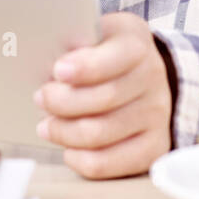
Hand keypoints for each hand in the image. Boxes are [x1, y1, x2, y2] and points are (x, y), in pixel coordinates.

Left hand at [32, 11, 172, 178]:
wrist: (141, 73)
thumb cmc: (104, 53)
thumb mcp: (93, 34)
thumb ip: (74, 42)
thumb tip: (41, 53)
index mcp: (136, 44)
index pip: (114, 58)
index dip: (85, 68)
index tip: (58, 71)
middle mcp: (153, 78)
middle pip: (104, 99)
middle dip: (62, 102)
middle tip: (40, 98)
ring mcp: (157, 114)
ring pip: (100, 135)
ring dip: (64, 132)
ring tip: (47, 125)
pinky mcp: (153, 146)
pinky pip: (109, 163)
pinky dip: (80, 160)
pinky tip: (68, 149)